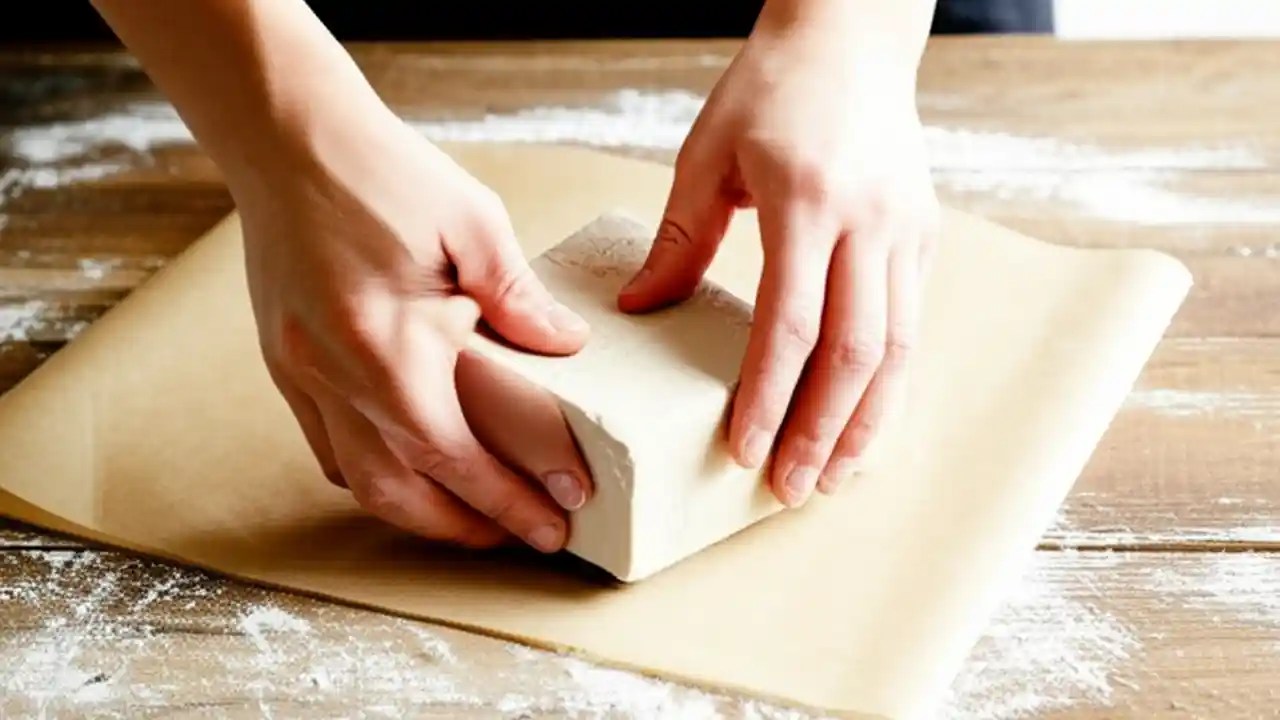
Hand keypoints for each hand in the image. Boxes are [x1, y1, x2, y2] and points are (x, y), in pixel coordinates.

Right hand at [235, 107, 592, 551]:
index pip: (454, 456)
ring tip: (470, 516)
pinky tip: (405, 469)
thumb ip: (520, 298)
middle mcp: (333, 376)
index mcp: (384, 348)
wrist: (287, 138)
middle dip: (464, 526)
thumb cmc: (381, 172)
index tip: (559, 517)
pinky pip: (323, 444)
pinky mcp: (283, 361)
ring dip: (417, 510)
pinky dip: (369, 472)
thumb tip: (567, 347)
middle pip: (398, 492)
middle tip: (523, 534)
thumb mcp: (473, 224)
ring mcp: (300, 373)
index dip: (508, 498)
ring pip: (355, 478)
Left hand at [619, 7, 939, 506]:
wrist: (850, 40)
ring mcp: (906, 230)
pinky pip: (912, 324)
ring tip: (832, 475)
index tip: (743, 451)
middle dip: (821, 431)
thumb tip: (640, 311)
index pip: (790, 326)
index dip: (767, 397)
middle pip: (854, 354)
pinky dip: (889, 382)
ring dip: (866, 422)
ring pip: (898, 350)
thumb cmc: (769, 90)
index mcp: (806, 202)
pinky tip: (863, 419)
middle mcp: (868, 222)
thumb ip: (678, 239)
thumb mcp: (707, 155)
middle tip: (788, 489)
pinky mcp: (923, 236)